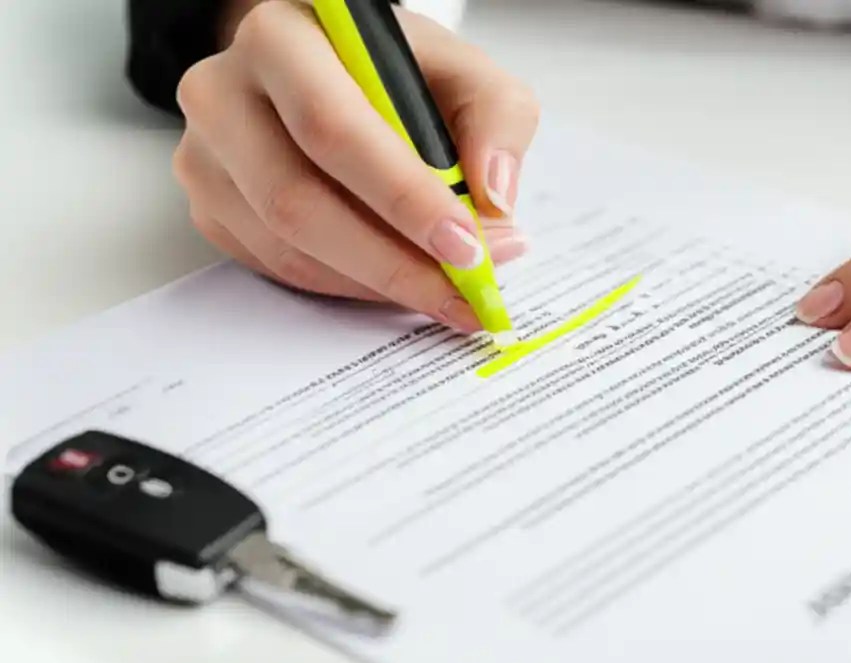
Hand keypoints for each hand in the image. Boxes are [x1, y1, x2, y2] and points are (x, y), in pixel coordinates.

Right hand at [172, 0, 539, 332]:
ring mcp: (206, 153)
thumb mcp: (464, 74)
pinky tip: (398, 280)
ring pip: (287, 245)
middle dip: (393, 259)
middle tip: (461, 289)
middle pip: (298, 199)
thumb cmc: (397, 75)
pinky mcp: (209, 206)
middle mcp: (224, 90)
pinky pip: (278, 267)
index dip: (401, 196)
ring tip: (447, 289)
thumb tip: (492, 196)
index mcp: (284, 37)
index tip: (464, 245)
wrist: (339, 78)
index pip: (333, 126)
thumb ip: (496, 120)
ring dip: (376, 282)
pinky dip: (348, 286)